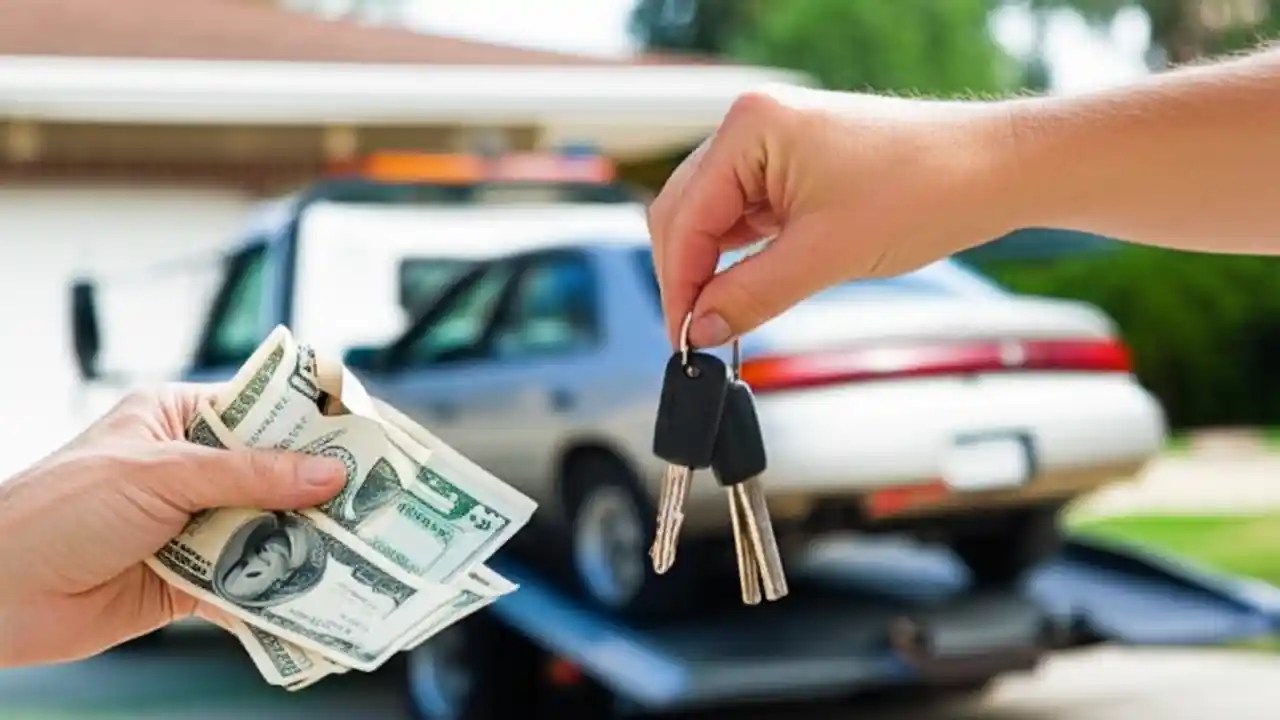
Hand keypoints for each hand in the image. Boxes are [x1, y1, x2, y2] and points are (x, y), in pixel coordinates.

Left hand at [0, 385, 344, 666]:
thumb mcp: (160, 474)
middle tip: (378, 499)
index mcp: (177, 419)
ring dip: (305, 542)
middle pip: (274, 475)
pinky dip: (279, 591)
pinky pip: (248, 581)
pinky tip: (317, 594)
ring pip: (266, 528)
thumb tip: (327, 473)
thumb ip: (248, 476)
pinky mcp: (190, 579)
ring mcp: (191, 524)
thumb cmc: (58, 511)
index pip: (261, 411)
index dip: (312, 423)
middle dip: (320, 490)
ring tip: (363, 549)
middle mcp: (188, 469)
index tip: (366, 436)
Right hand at [647, 85, 1016, 347]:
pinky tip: (746, 288)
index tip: (683, 336)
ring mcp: (775, 145)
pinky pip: (746, 215)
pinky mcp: (795, 166)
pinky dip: (741, 255)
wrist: (996, 171)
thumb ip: (752, 294)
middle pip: (686, 211)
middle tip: (696, 334)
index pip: (685, 216)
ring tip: (720, 319)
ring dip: (712, 267)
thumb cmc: (927, 187)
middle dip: (687, 275)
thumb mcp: (825, 255)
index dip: (679, 283)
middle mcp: (754, 125)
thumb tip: (702, 328)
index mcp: (751, 127)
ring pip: (713, 216)